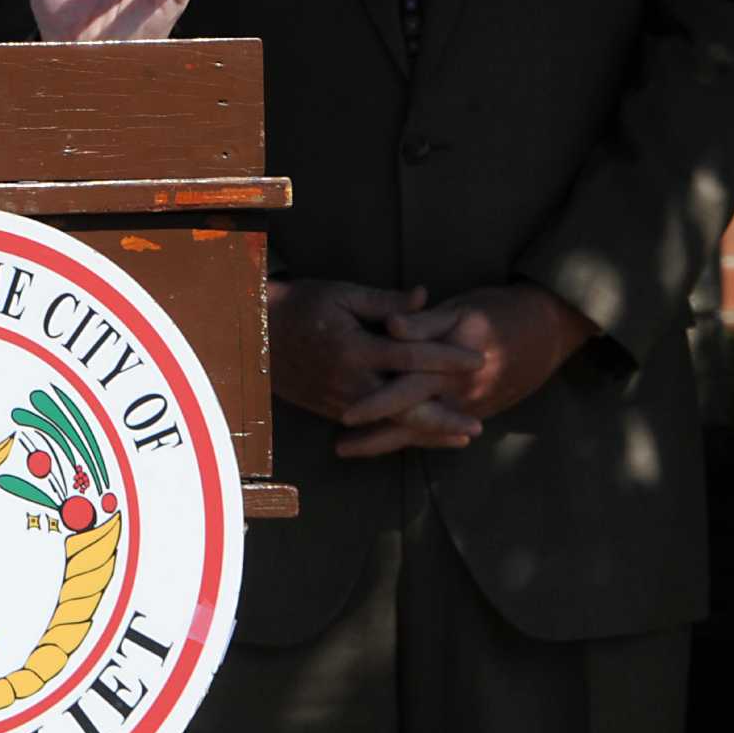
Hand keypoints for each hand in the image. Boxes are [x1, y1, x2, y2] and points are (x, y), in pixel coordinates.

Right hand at [266, 278, 483, 457]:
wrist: (253, 333)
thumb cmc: (300, 306)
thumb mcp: (341, 294)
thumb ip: (384, 301)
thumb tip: (424, 297)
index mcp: (354, 347)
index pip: (411, 356)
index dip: (447, 357)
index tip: (479, 359)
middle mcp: (349, 381)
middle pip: (406, 407)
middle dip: (444, 417)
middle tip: (478, 424)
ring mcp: (339, 401)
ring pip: (391, 425)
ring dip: (428, 433)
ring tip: (460, 437)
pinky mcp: (330, 410)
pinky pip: (372, 428)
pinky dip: (400, 433)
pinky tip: (423, 436)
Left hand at [361, 284, 596, 428]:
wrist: (550, 328)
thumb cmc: (499, 312)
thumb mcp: (462, 309)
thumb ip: (424, 322)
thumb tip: (390, 326)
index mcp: (450, 366)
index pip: (405, 390)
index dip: (374, 403)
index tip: (343, 416)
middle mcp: (460, 393)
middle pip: (410, 421)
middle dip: (375, 436)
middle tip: (338, 447)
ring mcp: (472, 406)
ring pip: (424, 432)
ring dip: (389, 442)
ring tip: (351, 449)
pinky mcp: (480, 410)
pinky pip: (443, 431)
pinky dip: (416, 439)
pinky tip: (394, 443)